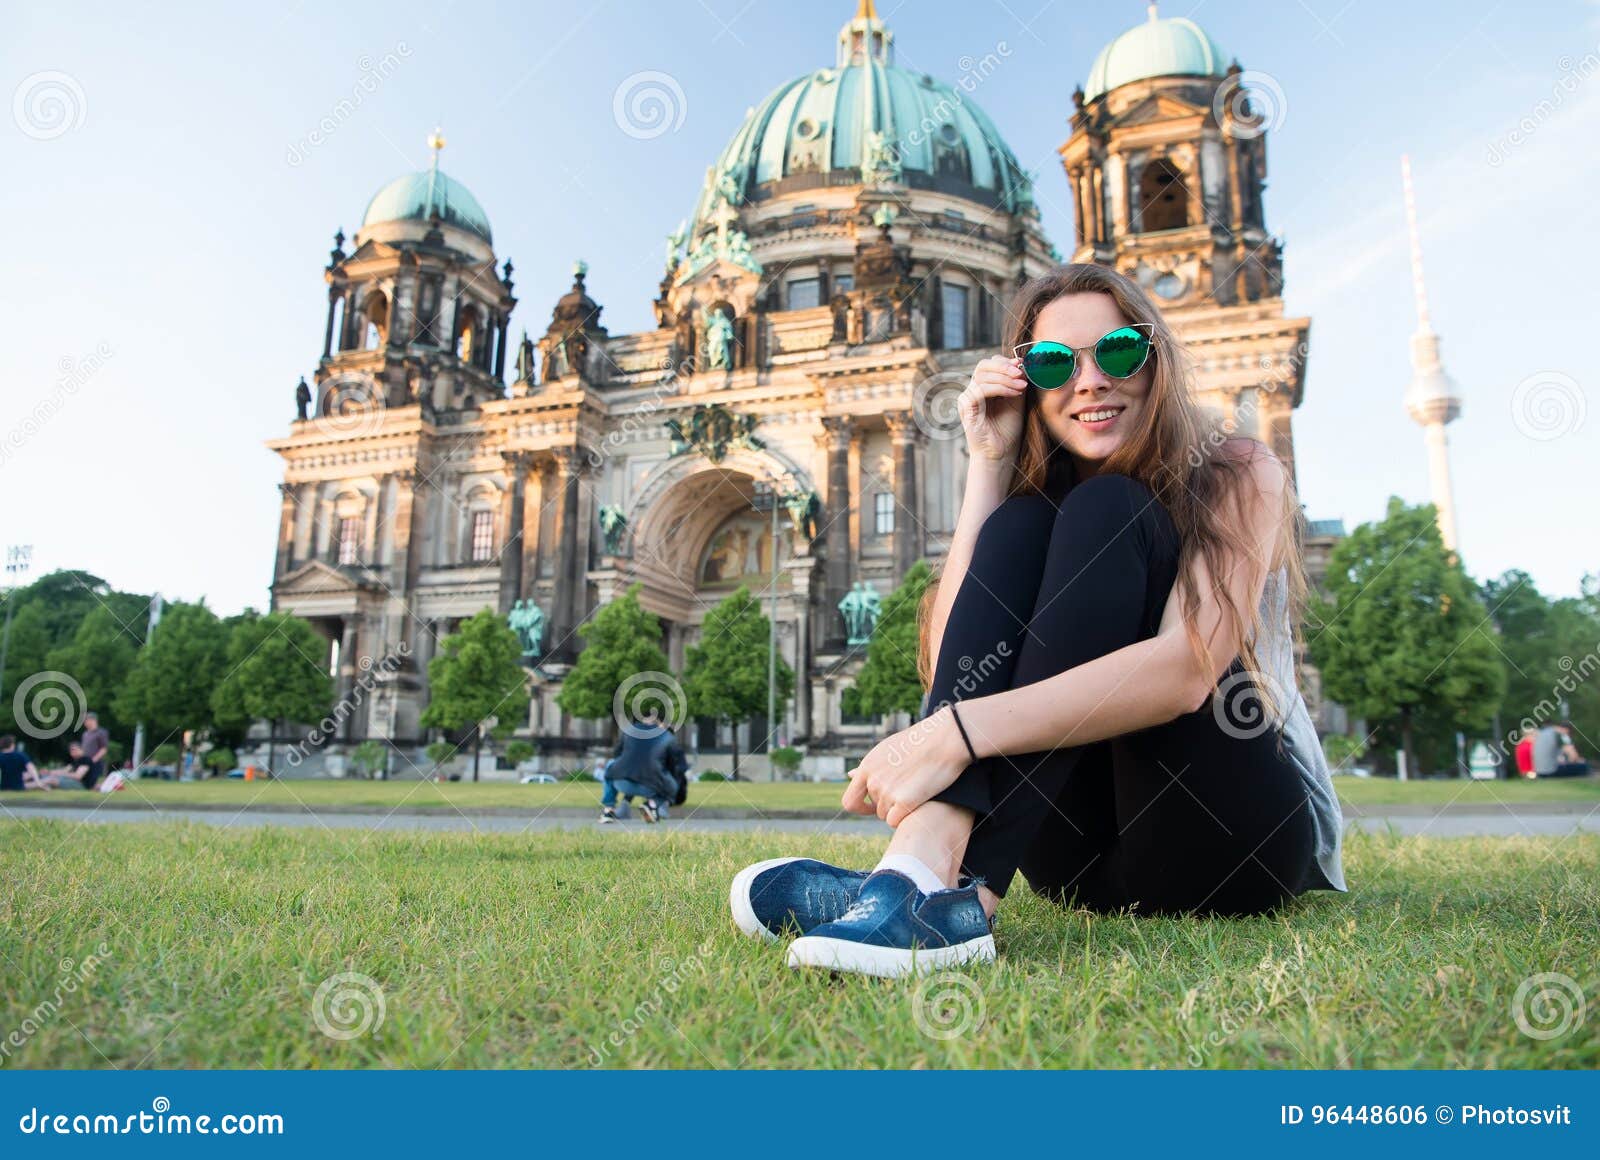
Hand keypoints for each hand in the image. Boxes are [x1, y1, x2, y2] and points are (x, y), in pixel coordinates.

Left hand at [841, 707, 969, 827]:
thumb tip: (849, 775)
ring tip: (916, 791)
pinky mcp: (904, 802)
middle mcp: (873, 780)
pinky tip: (917, 803)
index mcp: (867, 766)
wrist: (946, 739)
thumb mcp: (887, 749)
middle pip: (874, 808)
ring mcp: (887, 792)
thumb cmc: (921, 742)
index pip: (850, 800)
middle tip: (908, 792)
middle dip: (888, 805)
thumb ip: (869, 766)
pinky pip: (894, 822)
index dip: (860, 807)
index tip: (872, 807)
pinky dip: (904, 817)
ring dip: (898, 810)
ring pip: (886, 815)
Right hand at [958, 355, 1027, 466]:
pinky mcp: (967, 407)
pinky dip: (1000, 388)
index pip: (989, 365)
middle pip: (983, 366)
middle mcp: (973, 391)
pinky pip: (981, 390)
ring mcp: (967, 398)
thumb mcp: (1016, 401)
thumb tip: (1022, 364)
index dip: (1005, 362)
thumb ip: (1016, 383)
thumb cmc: (1007, 431)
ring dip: (1005, 378)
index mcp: (983, 388)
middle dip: (1004, 367)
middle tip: (1022, 373)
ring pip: (983, 376)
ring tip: (1022, 387)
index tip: (1023, 365)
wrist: (1000, 454)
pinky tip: (1014, 394)